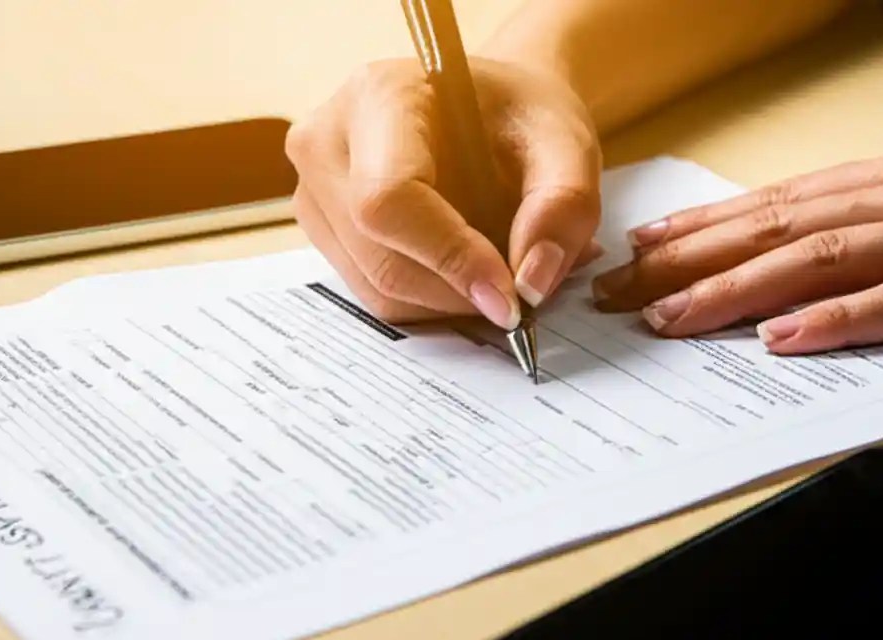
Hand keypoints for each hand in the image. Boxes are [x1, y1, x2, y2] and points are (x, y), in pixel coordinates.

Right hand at [285, 58, 601, 328]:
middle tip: (521, 295)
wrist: (492, 109)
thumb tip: (530, 285)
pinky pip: (374, 292)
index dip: (449, 258)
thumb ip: (563, 206)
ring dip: (448, 301)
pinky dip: (431, 300)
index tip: (509, 296)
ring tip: (503, 271)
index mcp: (380, 96)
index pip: (389, 199)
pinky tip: (470, 272)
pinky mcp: (324, 228)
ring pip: (375, 286)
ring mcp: (314, 189)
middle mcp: (327, 140)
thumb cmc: (521, 116)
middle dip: (457, 292)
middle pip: (378, 254)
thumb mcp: (568, 144)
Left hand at [592, 126, 882, 352]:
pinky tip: (785, 340)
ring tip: (669, 319)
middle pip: (782, 227)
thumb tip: (824, 244)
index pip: (783, 201)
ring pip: (825, 260)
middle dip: (690, 261)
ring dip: (738, 292)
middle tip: (619, 292)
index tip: (640, 248)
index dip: (704, 227)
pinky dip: (842, 321)